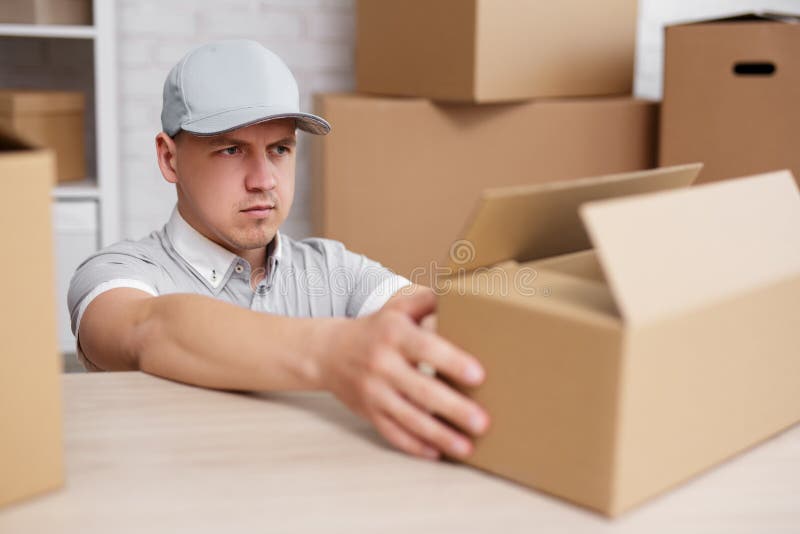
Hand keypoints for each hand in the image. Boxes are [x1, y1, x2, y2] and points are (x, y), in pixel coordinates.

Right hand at [318, 287, 489, 459]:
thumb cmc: (376, 328)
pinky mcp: (369, 413)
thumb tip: (467, 294)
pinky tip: (437, 453)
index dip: (452, 362)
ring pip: (409, 419)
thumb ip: (430, 300)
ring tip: (466, 447)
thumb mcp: (398, 307)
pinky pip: (393, 433)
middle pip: (422, 390)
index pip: (426, 348)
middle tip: (482, 422)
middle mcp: (382, 364)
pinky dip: (414, 445)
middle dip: (454, 408)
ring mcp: (374, 392)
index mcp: (393, 334)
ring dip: (440, 435)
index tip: (478, 375)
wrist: (328, 352)